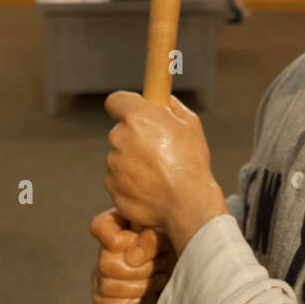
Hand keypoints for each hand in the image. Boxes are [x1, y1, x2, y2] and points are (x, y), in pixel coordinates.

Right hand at [90, 210, 175, 303]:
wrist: (184, 280)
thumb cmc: (177, 253)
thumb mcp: (171, 241)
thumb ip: (151, 240)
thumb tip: (132, 258)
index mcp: (121, 226)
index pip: (99, 226)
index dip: (112, 237)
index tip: (133, 241)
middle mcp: (107, 249)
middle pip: (105, 263)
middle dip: (141, 269)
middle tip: (163, 264)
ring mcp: (103, 274)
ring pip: (106, 286)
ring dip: (139, 287)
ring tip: (160, 279)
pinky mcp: (105, 298)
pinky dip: (128, 303)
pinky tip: (145, 297)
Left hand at [103, 91, 228, 256]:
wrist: (187, 203)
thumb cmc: (191, 161)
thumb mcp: (190, 123)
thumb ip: (170, 106)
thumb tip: (161, 101)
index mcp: (136, 117)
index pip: (115, 100)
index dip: (125, 105)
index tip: (132, 112)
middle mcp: (119, 138)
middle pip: (121, 132)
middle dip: (135, 137)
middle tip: (158, 149)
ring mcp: (113, 164)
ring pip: (120, 157)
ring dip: (134, 161)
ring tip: (159, 172)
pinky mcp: (112, 186)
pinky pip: (119, 179)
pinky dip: (131, 182)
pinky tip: (152, 187)